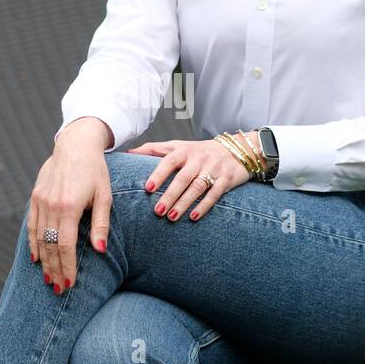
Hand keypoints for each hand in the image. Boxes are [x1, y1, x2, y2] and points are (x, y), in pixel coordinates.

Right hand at [27, 141, 111, 291]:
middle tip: (60, 289)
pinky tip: (36, 258)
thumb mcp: (104, 196)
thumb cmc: (95, 171)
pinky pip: (32, 225)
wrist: (75, 146)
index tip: (70, 284)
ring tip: (49, 279)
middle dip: (55, 270)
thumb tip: (100, 251)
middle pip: (50, 246)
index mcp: (69, 206)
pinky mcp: (35, 197)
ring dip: (44, 261)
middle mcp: (51, 205)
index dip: (67, 267)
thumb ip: (101, 224)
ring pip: (39, 238)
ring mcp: (40, 201)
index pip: (65, 246)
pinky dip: (33, 243)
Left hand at [126, 137, 251, 221]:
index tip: (148, 188)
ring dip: (184, 203)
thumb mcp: (179, 146)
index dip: (159, 173)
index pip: (170, 160)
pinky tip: (193, 217)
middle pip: (183, 178)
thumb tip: (128, 152)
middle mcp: (199, 159)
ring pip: (197, 188)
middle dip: (170, 195)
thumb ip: (154, 149)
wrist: (236, 149)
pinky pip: (214, 194)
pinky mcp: (227, 180)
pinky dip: (204, 206)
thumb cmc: (200, 151)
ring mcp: (214, 169)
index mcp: (185, 150)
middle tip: (158, 211)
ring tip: (171, 217)